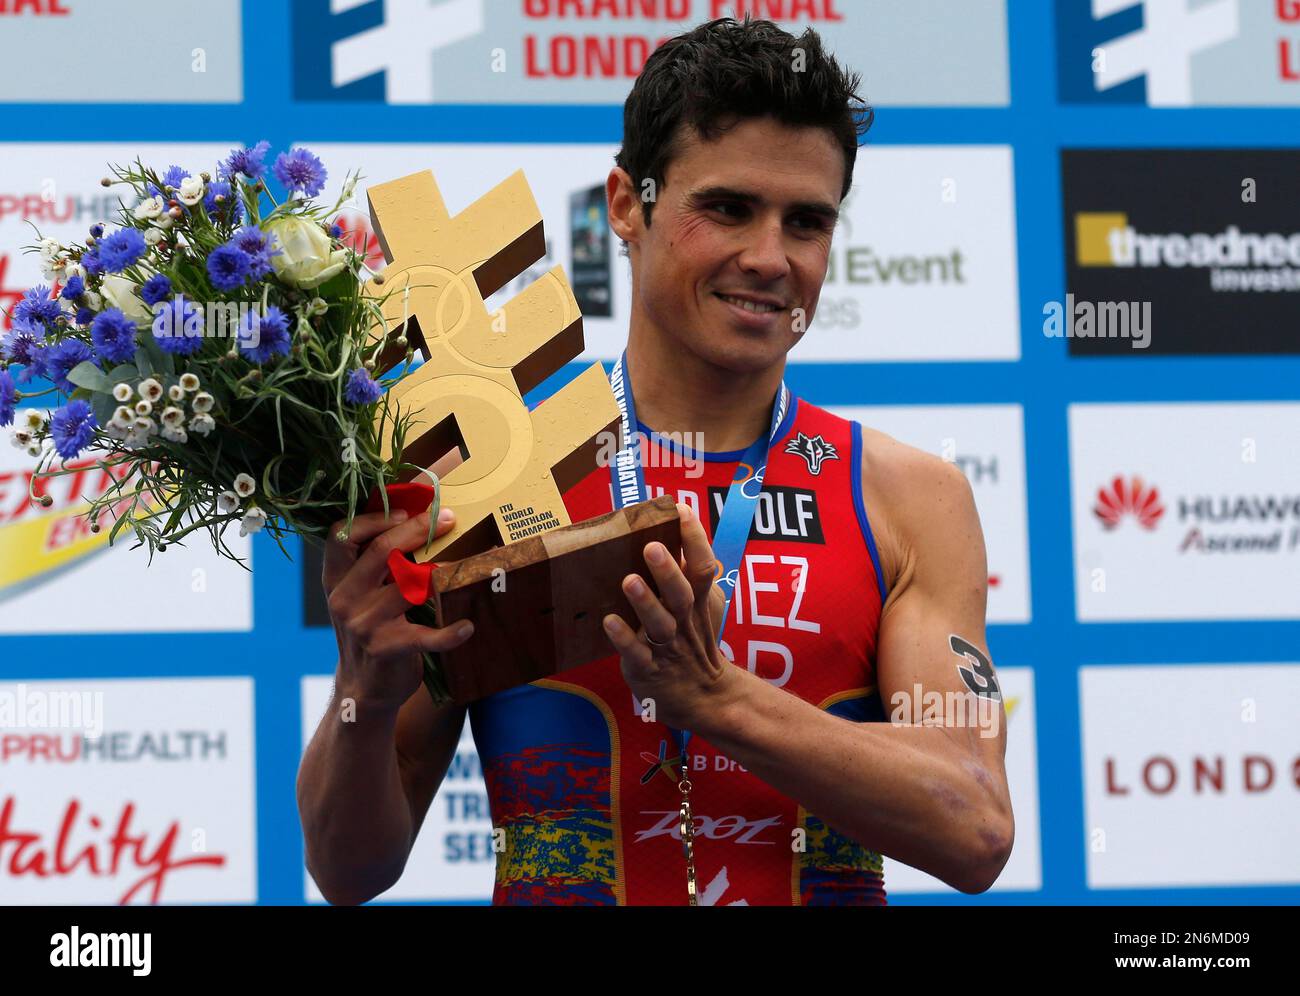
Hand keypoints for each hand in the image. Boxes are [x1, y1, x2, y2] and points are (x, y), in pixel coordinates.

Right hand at [323, 506, 473, 710]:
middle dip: (418, 529)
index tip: (407, 511)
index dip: (374, 517)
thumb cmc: (371, 629)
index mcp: (336, 579)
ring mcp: (364, 624)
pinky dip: (450, 632)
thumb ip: (375, 564)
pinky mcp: (387, 649)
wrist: (363, 687)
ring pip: (408, 586)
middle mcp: (345, 598)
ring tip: (464, 566)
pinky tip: (467, 627)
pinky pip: (426, 636)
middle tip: (447, 519)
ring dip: (441, 574)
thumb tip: (417, 518)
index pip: (341, 535)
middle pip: (380, 550)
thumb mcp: (360, 595)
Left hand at [602, 502, 736, 730]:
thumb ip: (685, 575)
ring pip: (659, 624)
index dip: (694, 539)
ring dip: (645, 602)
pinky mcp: (649, 669)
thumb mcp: (697, 608)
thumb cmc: (691, 641)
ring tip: (629, 580)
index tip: (680, 510)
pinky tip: (609, 621)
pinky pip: (636, 653)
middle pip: (680, 594)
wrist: (704, 697)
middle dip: (667, 571)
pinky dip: (624, 638)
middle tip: (651, 546)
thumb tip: (665, 533)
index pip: (702, 566)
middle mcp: (684, 622)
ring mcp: (667, 647)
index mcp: (696, 602)